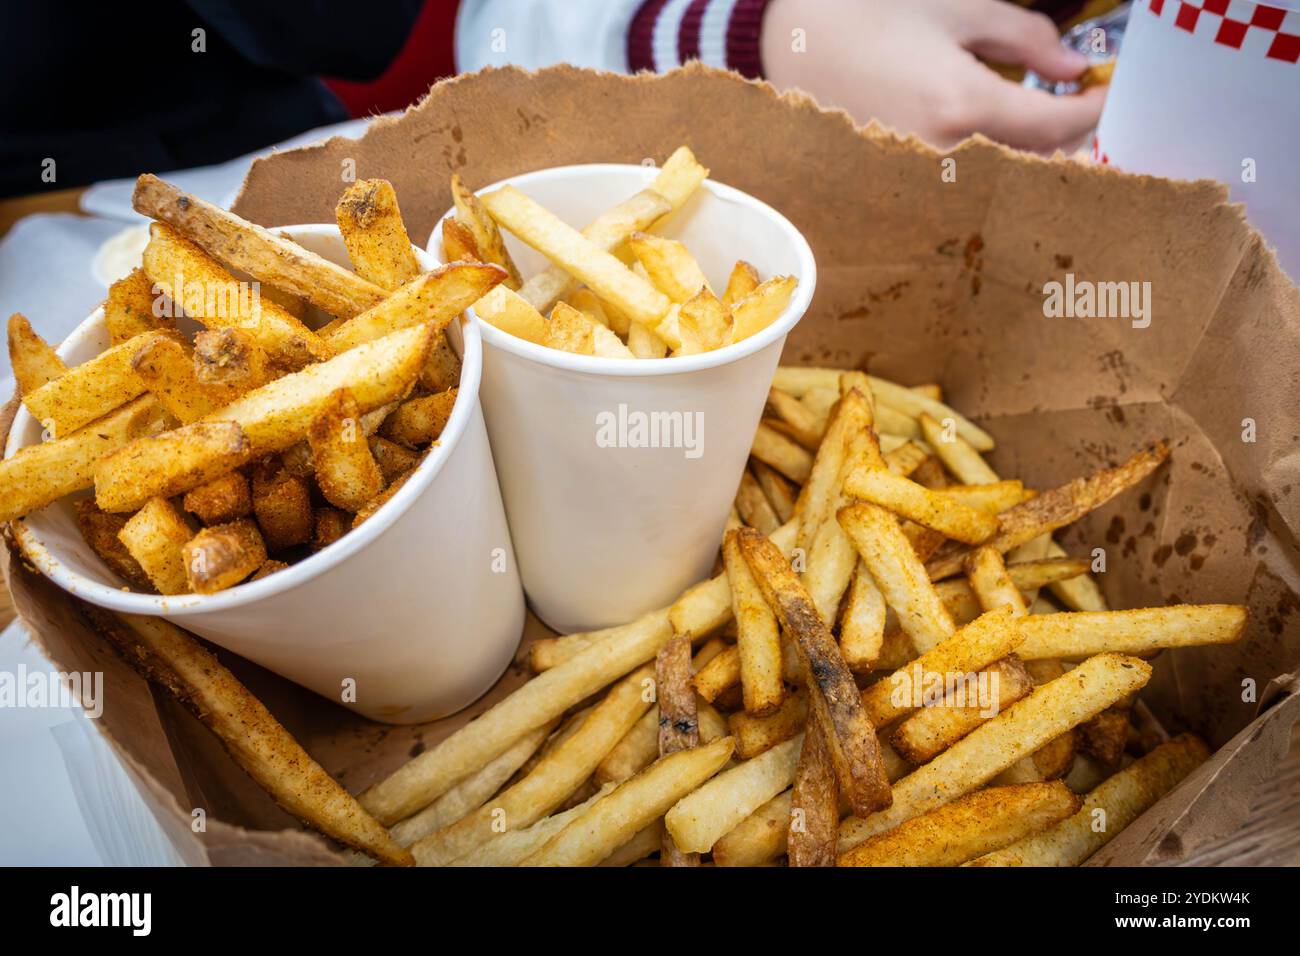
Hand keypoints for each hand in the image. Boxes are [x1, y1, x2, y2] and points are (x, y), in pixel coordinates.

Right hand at [760, 0, 1105, 151]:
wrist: (791, 43)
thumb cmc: (870, 13)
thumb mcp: (957, 8)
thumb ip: (1025, 38)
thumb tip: (1071, 67)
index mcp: (963, 105)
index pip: (1060, 127)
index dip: (1096, 111)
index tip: (1109, 94)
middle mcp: (945, 155)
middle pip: (1037, 166)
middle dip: (1067, 139)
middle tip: (1078, 108)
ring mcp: (919, 178)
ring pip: (1000, 181)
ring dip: (1029, 157)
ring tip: (1037, 122)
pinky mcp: (898, 184)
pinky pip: (962, 186)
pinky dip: (988, 166)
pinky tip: (989, 139)